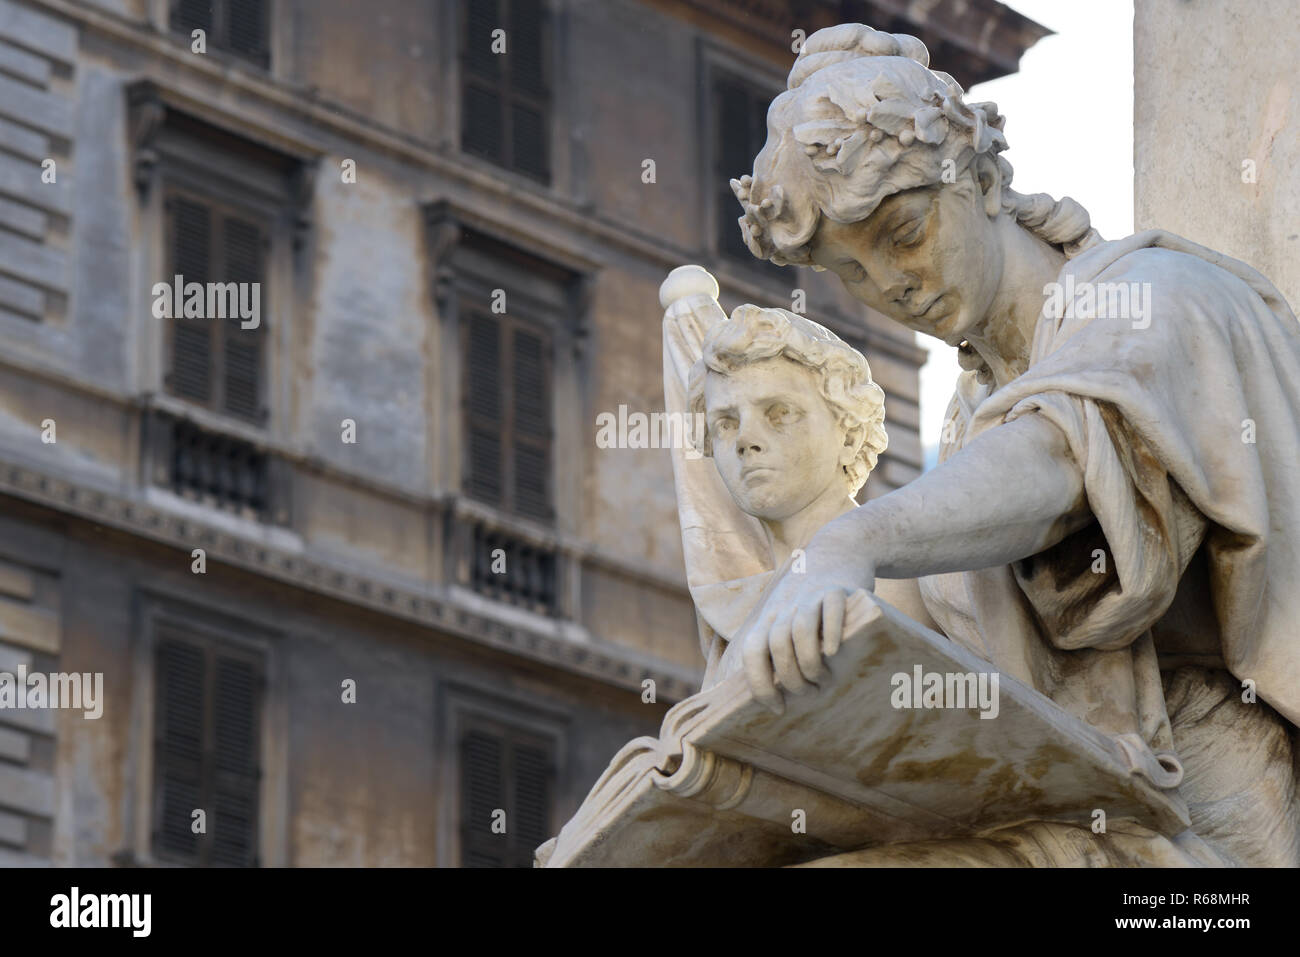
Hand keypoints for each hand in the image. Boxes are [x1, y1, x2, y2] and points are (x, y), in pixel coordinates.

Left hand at [740, 559, 875, 713]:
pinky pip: (830, 610)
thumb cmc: (811, 599)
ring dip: (810, 662)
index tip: (777, 709)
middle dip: (791, 679)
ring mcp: (810, 596)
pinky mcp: (837, 589)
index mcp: (769, 619)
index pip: (752, 652)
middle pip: (777, 645)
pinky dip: (830, 633)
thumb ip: (777, 649)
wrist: (838, 551)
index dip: (759, 685)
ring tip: (823, 678)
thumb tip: (771, 697)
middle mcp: (785, 607)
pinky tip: (834, 651)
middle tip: (809, 693)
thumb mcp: (787, 618)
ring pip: (800, 630)